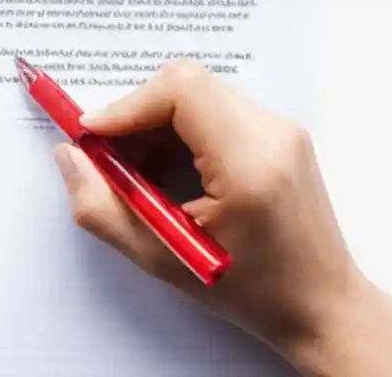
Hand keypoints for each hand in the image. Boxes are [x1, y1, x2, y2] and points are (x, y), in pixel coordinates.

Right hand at [55, 60, 391, 376]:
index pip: (182, 90)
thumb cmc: (251, 292)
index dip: (127, 105)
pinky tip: (170, 174)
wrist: (322, 305)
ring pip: (199, 95)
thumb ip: (102, 208)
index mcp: (250, 163)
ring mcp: (283, 129)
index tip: (92, 136)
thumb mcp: (163, 260)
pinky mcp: (282, 134)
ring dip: (156, 124)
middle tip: (108, 160)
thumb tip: (69, 156)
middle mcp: (273, 133)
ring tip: (139, 175)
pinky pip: (218, 110)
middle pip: (186, 86)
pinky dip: (182, 132)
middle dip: (136, 116)